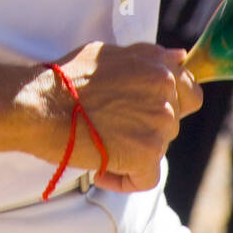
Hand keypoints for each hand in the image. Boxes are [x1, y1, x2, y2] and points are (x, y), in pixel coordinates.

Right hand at [24, 41, 202, 193]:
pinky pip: (145, 178)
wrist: (42, 106)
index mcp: (159, 71)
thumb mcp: (110, 53)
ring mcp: (158, 127)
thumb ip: (148, 57)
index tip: (149, 111)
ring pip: (157, 150)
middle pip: (171, 124)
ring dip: (132, 151)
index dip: (173, 104)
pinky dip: (124, 179)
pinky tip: (100, 169)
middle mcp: (165, 97)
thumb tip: (179, 57)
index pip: (190, 93)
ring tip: (100, 142)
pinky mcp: (145, 156)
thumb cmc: (67, 78)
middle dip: (145, 127)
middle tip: (112, 124)